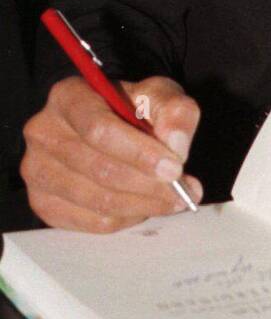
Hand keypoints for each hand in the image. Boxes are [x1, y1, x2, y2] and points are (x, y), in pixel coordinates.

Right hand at [21, 76, 202, 231]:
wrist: (110, 125)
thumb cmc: (133, 109)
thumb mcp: (160, 96)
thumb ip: (175, 112)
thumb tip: (176, 145)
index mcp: (69, 96)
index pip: (100, 130)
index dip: (140, 153)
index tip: (175, 168)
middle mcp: (44, 132)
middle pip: (100, 170)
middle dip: (149, 185)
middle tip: (184, 191)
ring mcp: (38, 170)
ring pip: (98, 201)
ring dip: (144, 205)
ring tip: (173, 199)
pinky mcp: (43, 202)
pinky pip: (93, 222)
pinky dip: (127, 218)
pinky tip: (144, 205)